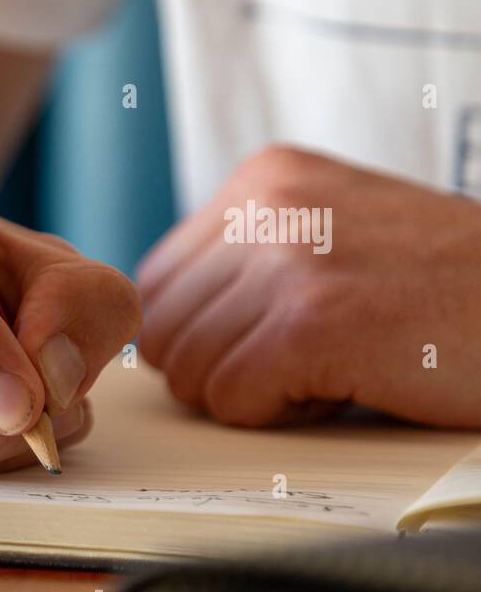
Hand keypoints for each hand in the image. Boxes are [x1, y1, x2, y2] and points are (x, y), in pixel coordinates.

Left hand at [138, 145, 480, 427]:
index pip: (157, 287)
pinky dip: (287, 413)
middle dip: (226, 369)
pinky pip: (233, 401)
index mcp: (263, 177)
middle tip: (315, 355)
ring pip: (190, 375)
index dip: (209, 335)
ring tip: (340, 362)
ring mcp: (287, 260)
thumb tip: (149, 329)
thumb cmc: (440, 291)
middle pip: (164, 334)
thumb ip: (242, 261)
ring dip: (261, 392)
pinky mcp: (310, 323)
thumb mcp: (330, 235)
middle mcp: (266, 204)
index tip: (283, 333)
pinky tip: (351, 383)